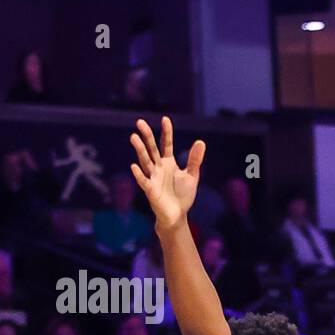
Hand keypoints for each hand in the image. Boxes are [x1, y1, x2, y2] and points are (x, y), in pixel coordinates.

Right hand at [130, 115, 205, 230]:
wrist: (177, 215)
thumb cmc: (182, 195)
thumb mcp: (191, 175)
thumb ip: (194, 160)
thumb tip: (200, 141)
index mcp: (168, 163)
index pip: (166, 144)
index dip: (166, 132)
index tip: (165, 119)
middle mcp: (158, 167)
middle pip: (152, 149)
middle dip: (147, 136)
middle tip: (140, 122)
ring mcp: (153, 178)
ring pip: (145, 161)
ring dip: (140, 150)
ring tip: (134, 137)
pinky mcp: (150, 190)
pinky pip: (143, 181)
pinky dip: (139, 174)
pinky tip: (134, 166)